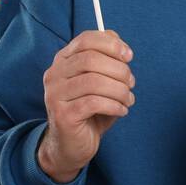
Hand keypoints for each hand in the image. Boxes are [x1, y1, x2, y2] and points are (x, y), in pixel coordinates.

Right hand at [38, 30, 134, 183]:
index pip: (86, 39)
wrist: (71, 145)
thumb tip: (123, 48)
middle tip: (131, 83)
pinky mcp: (62, 115)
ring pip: (94, 81)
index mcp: (63, 61)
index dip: (111, 44)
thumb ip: (109, 62)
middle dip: (119, 70)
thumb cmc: (90, 110)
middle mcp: (54, 74)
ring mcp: (55, 94)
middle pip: (91, 59)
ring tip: (128, 99)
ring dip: (119, 90)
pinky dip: (114, 105)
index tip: (129, 56)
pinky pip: (94, 103)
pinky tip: (121, 110)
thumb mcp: (101, 82)